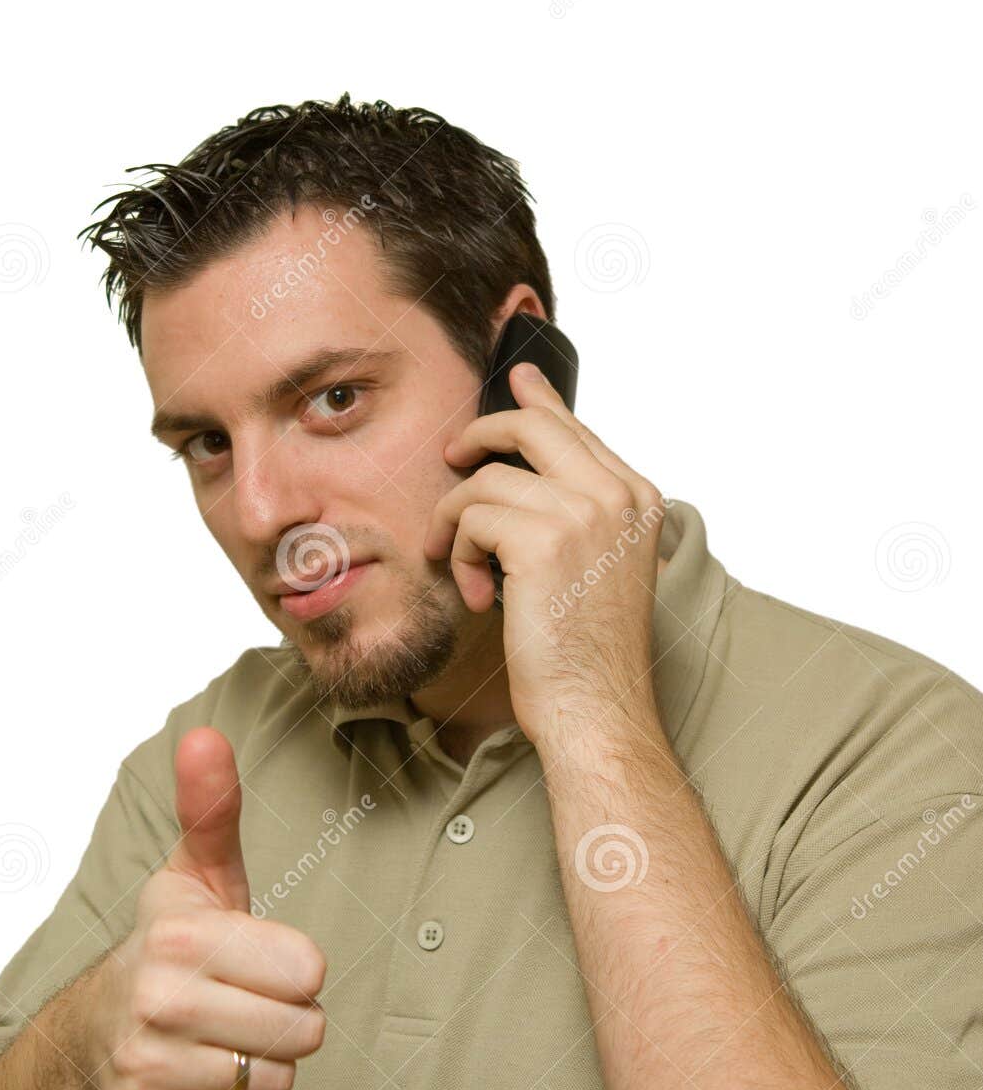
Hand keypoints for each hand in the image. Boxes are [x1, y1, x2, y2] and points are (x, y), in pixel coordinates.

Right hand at [84, 728, 326, 1089]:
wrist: (96, 1033)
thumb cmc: (171, 946)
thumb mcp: (196, 875)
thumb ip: (213, 808)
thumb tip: (206, 735)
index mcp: (181, 936)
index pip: (308, 971)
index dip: (296, 968)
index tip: (258, 959)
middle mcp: (158, 1001)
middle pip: (302, 1030)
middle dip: (287, 1019)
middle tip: (245, 1002)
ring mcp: (148, 1065)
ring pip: (275, 1079)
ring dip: (262, 1064)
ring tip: (223, 1036)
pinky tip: (204, 1076)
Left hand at [423, 362, 666, 744]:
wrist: (597, 709)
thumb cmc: (589, 651)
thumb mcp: (595, 565)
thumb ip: (574, 509)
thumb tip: (534, 464)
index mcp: (638, 499)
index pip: (577, 428)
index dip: (539, 402)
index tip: (518, 380)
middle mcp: (617, 495)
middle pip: (532, 427)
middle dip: (480, 435)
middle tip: (452, 457)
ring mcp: (583, 513)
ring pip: (486, 480)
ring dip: (457, 525)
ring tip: (465, 570)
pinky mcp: (541, 540)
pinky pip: (470, 517)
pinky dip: (457, 555)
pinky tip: (475, 595)